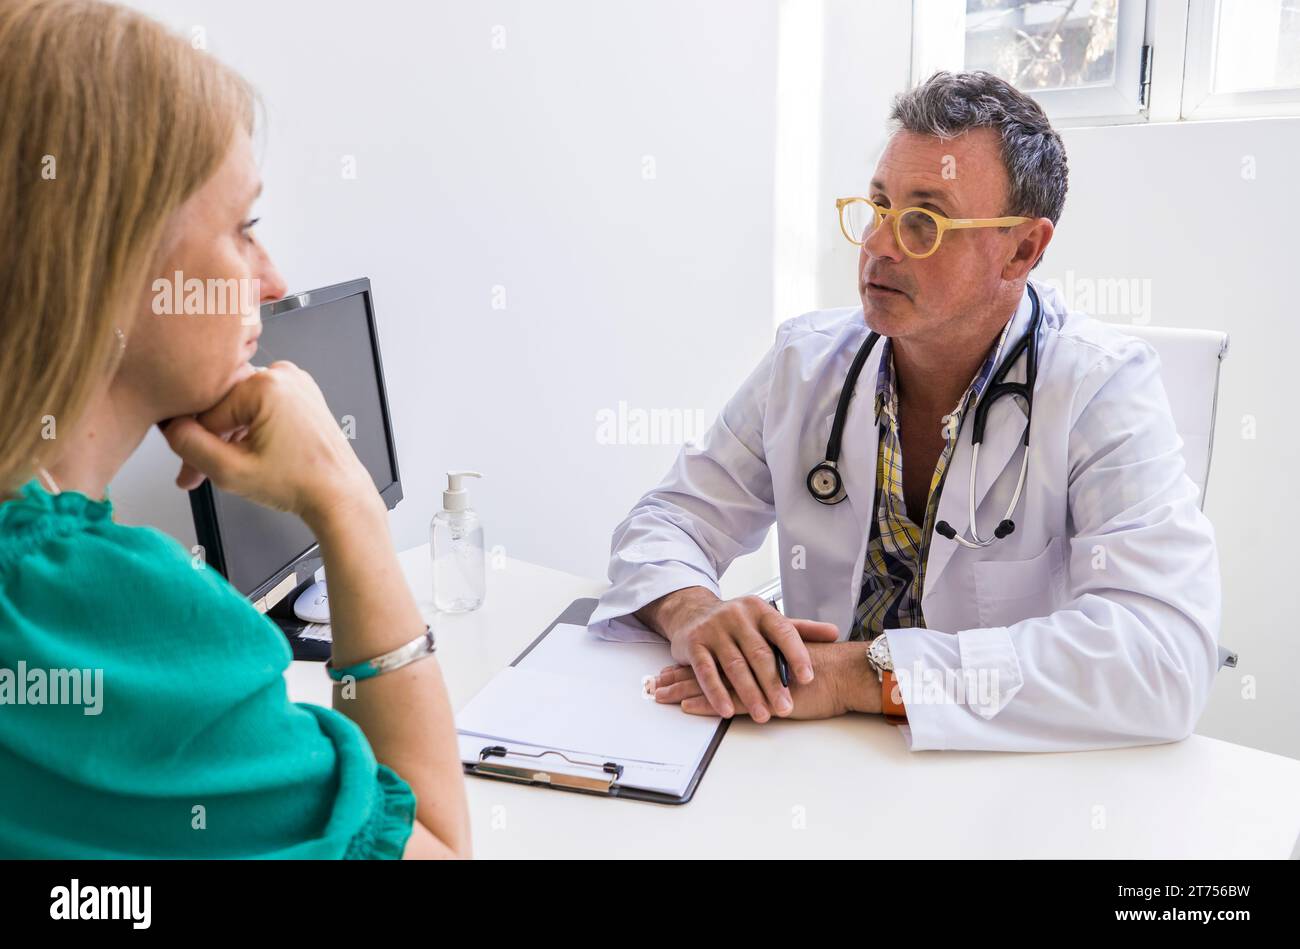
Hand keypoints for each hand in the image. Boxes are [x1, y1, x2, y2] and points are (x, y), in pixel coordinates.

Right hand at [160, 360, 378, 527]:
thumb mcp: (231, 471)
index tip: (185, 469)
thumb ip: (191, 447)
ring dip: (226, 439)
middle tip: (195, 475)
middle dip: (208, 443)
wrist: (339, 495)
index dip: (192, 444)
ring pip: (239, 409)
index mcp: (266, 384)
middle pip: (223, 407)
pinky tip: (244, 455)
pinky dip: (247, 431)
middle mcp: (281, 375)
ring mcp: (294, 384)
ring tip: (222, 471)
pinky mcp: (301, 396)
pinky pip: (259, 408)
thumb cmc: (302, 483)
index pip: (206, 411)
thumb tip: (171, 428)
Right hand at [637, 589, 839, 721]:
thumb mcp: (767, 621)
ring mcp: (714, 629)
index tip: (808, 678)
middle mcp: (737, 617)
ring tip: (763, 715)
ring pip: (734, 665)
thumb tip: (834, 633)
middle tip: (786, 707)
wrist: (692, 612)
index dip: (796, 655)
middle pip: (759, 653)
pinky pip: (706, 671)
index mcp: (760, 611)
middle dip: (773, 684)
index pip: (783, 632)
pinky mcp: (693, 644)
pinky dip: (717, 692)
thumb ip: (800, 629)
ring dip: (749, 693)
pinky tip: (727, 709)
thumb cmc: (736, 623)